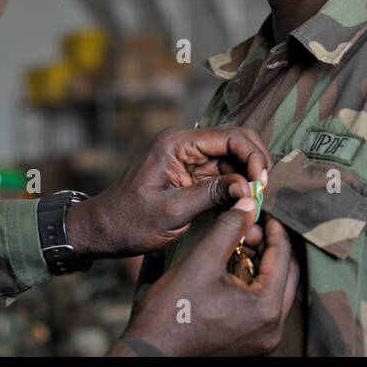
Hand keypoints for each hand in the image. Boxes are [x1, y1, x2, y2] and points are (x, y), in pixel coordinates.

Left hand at [67, 125, 270, 257]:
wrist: (103, 230)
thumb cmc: (130, 221)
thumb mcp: (172, 211)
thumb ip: (211, 196)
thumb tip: (248, 188)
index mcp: (177, 143)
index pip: (230, 136)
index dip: (252, 156)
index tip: (261, 183)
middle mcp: (185, 143)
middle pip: (236, 141)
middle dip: (255, 162)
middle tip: (263, 191)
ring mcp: (189, 157)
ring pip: (233, 157)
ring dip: (248, 175)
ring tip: (256, 199)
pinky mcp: (192, 173)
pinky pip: (223, 172)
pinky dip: (238, 185)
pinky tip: (245, 200)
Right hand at [115, 198, 299, 355]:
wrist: (149, 353)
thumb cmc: (171, 313)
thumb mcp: (201, 262)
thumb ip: (229, 229)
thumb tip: (248, 205)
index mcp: (266, 308)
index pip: (283, 256)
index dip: (272, 227)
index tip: (260, 210)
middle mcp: (272, 328)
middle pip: (286, 273)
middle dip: (270, 246)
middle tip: (249, 227)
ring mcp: (263, 340)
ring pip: (275, 290)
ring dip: (262, 264)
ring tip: (239, 245)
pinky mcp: (251, 344)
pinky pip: (263, 307)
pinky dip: (254, 285)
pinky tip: (234, 269)